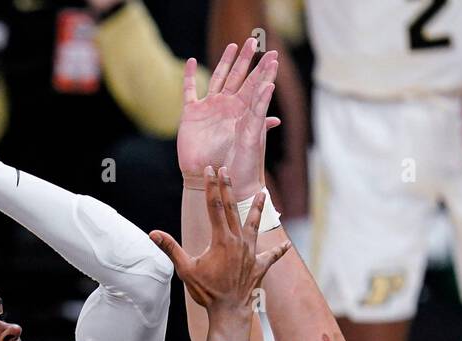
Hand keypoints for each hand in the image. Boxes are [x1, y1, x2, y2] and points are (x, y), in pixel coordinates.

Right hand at [150, 166, 290, 311]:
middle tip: (226, 170)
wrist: (229, 312)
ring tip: (264, 193)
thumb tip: (153, 234)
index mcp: (221, 240)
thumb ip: (171, 249)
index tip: (210, 169)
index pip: (215, 206)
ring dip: (258, 208)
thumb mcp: (186, 270)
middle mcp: (239, 242)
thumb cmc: (207, 292)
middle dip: (228, 188)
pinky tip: (285, 244)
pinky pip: (271, 257)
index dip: (212, 186)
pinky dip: (278, 250)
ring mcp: (251, 254)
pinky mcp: (259, 267)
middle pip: (232, 209)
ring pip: (254, 226)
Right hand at [176, 38, 279, 199]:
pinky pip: (189, 91)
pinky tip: (190, 62)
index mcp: (242, 111)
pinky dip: (188, 77)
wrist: (211, 177)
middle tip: (254, 41)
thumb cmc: (234, 163)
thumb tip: (272, 98)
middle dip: (246, 60)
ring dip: (224, 62)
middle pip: (238, 77)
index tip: (273, 56)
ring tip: (232, 46)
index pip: (255, 85)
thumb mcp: (251, 140)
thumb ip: (259, 117)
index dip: (263, 71)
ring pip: (217, 78)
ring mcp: (209, 108)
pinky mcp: (191, 114)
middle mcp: (227, 106)